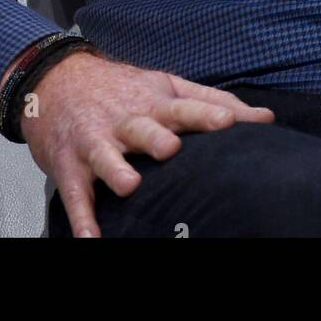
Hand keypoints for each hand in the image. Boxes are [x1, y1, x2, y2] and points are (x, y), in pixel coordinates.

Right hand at [13, 50, 275, 237]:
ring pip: (104, 155)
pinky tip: (90, 240)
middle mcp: (125, 120)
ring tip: (130, 185)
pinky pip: (74, 193)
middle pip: (143, 128)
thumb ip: (213, 102)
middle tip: (171, 149)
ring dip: (116, 169)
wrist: (55, 80)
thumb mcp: (166, 85)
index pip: (184, 106)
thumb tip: (266, 118)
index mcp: (153, 102)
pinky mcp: (68, 164)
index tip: (230, 123)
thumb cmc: (120, 88)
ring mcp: (94, 141)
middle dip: (156, 138)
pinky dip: (81, 217)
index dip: (206, 114)